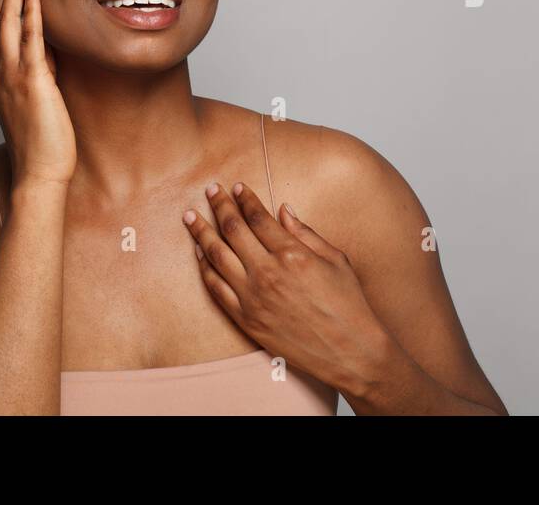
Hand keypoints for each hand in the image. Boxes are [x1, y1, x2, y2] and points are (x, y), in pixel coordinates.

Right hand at [0, 0, 76, 187]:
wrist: (39, 174)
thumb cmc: (43, 145)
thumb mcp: (40, 101)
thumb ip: (42, 76)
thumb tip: (52, 55)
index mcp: (2, 78)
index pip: (0, 32)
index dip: (4, 3)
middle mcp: (1, 73)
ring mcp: (12, 77)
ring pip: (7, 24)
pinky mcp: (32, 82)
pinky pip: (30, 40)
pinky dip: (30, 14)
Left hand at [182, 184, 388, 390]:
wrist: (348, 351)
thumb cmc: (348, 304)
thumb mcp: (336, 259)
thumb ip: (305, 233)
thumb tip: (283, 210)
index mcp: (292, 253)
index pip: (259, 217)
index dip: (245, 199)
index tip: (236, 187)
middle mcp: (268, 272)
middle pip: (233, 230)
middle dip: (220, 206)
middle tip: (210, 190)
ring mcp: (253, 297)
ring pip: (217, 256)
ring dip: (201, 233)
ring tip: (190, 217)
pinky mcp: (246, 319)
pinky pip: (216, 288)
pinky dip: (205, 267)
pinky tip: (199, 253)